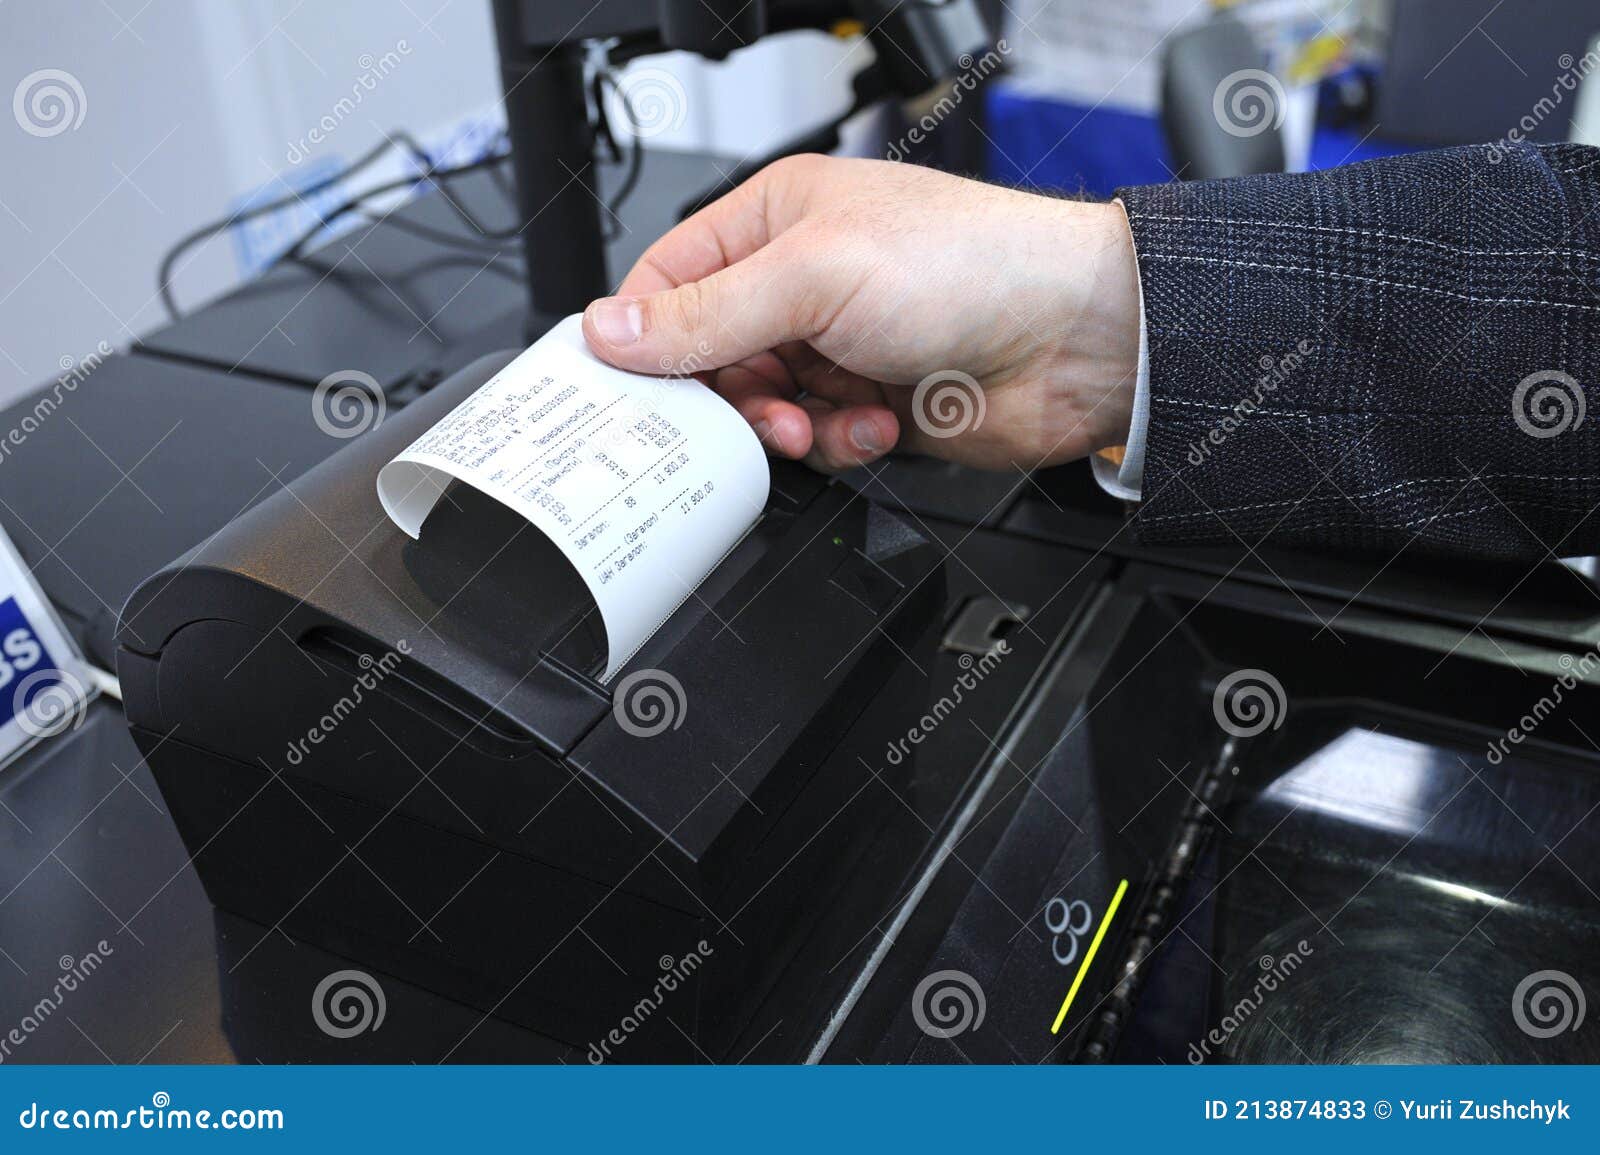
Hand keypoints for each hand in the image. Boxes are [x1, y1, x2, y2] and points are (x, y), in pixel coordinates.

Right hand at [582, 154, 1140, 473]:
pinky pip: (813, 443)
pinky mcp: (869, 404)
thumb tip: (611, 329)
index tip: (627, 387)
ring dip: (785, 427)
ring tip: (822, 422)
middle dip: (724, 397)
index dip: (641, 336)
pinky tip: (877, 425)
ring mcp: (836, 346)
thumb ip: (706, 314)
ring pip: (758, 410)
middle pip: (707, 359)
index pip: (669, 280)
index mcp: (776, 221)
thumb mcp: (815, 277)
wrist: (1079, 338)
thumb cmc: (975, 265)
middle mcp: (801, 282)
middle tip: (749, 413)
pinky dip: (837, 445)